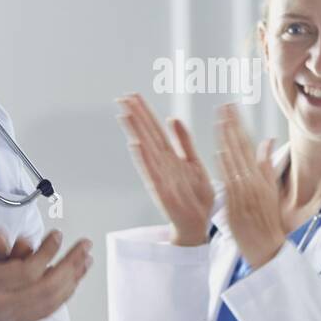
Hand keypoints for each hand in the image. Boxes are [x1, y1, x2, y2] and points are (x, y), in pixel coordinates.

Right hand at [0, 217, 91, 320]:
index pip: (24, 274)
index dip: (45, 255)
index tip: (57, 235)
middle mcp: (0, 304)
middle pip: (46, 289)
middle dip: (70, 266)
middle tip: (85, 245)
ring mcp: (7, 315)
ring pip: (49, 302)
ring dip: (72, 280)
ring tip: (87, 259)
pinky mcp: (11, 319)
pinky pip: (44, 310)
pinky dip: (63, 295)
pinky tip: (74, 280)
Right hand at [116, 93, 214, 245]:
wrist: (198, 225)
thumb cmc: (196, 197)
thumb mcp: (194, 163)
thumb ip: (184, 141)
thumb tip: (172, 118)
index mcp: (170, 157)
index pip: (155, 129)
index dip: (145, 111)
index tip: (133, 95)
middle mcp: (162, 164)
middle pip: (148, 135)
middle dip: (136, 116)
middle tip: (122, 97)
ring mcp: (161, 177)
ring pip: (147, 149)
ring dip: (136, 131)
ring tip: (125, 114)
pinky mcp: (163, 192)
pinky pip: (152, 172)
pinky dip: (144, 159)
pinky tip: (136, 144)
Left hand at [215, 103, 284, 268]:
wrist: (266, 247)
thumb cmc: (267, 220)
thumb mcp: (270, 189)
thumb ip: (266, 164)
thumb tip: (267, 140)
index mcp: (260, 176)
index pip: (248, 144)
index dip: (238, 124)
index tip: (231, 108)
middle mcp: (253, 181)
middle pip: (241, 148)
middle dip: (232, 126)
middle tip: (224, 106)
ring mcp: (245, 192)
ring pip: (234, 162)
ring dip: (226, 141)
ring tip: (219, 121)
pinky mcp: (236, 204)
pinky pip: (231, 184)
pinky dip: (226, 168)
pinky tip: (220, 153)